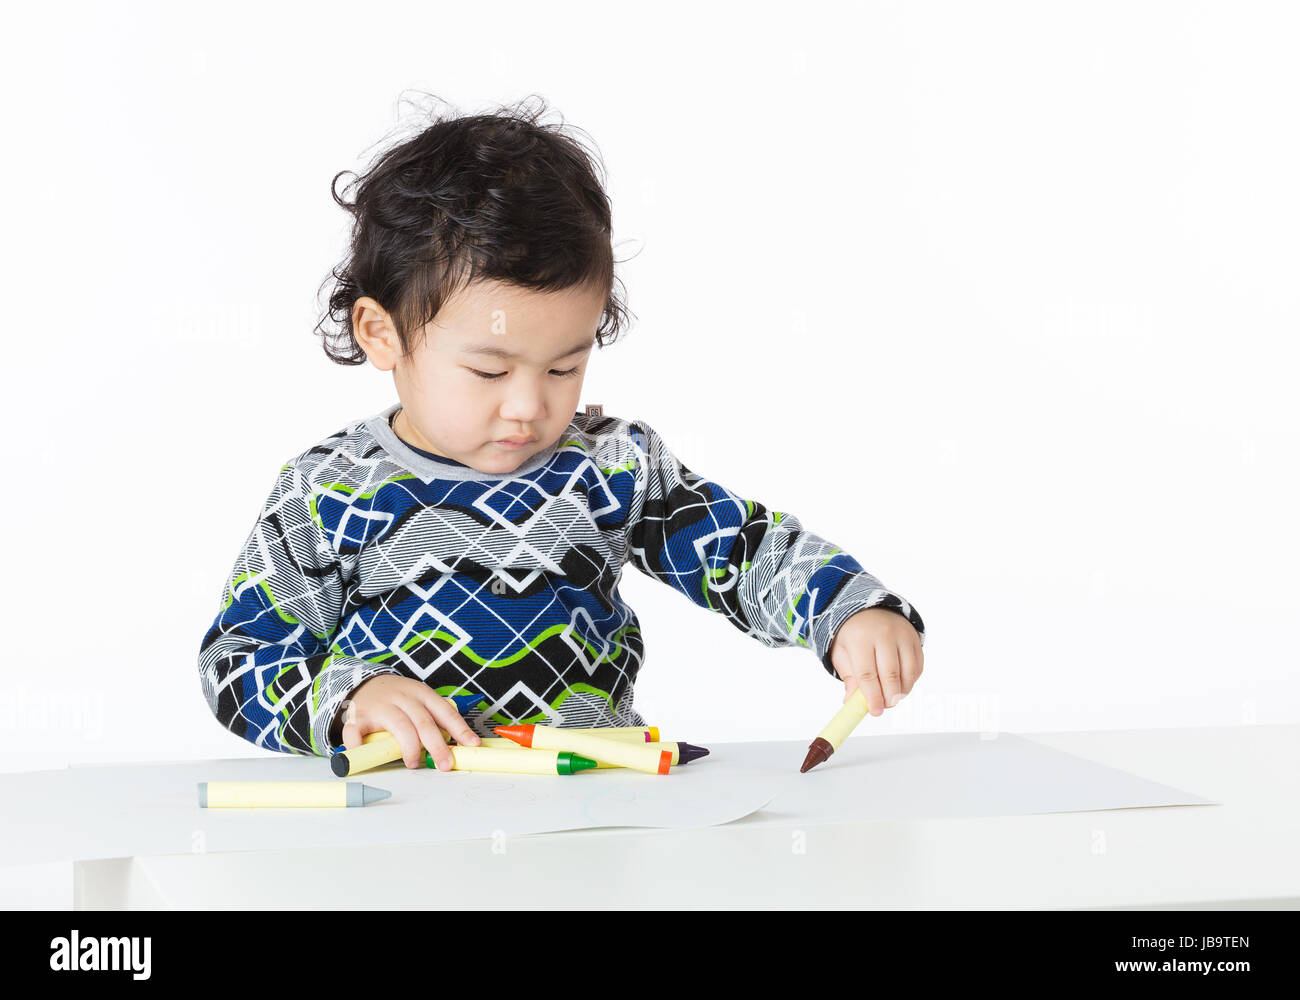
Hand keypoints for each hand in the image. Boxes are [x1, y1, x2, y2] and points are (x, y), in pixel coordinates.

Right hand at [340, 675, 480, 770]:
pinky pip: (358, 732)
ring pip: (400, 726)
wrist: (365, 683)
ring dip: (409, 748)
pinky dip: (360, 747)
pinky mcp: (359, 716)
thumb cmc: (398, 698)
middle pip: (424, 722)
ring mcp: (381, 706)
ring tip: (413, 763)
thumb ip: (434, 720)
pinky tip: (365, 757)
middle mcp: (403, 698)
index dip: (460, 729)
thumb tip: (457, 746)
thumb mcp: (420, 701)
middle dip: (437, 745)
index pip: (445, 712)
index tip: (472, 745)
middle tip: (445, 764)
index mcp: (422, 694)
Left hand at [827, 606, 923, 715]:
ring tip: (891, 696)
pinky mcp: (915, 639)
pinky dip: (910, 681)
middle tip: (884, 706)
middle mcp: (884, 635)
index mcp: (860, 638)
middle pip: (890, 675)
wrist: (868, 610)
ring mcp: (902, 635)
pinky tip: (900, 685)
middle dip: (888, 697)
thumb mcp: (842, 653)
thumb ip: (849, 677)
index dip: (872, 696)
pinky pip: (917, 667)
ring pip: (908, 673)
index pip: (867, 674)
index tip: (875, 711)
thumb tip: (852, 701)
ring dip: (901, 691)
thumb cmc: (853, 635)